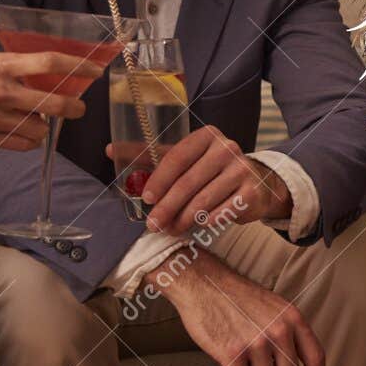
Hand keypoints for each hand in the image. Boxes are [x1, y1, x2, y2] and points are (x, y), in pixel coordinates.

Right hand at [0, 52, 98, 149]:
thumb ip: (11, 68)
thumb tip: (47, 73)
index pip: (49, 62)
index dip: (78, 66)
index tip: (96, 70)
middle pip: (55, 102)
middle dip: (75, 107)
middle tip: (79, 107)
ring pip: (41, 128)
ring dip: (46, 126)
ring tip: (36, 119)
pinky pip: (23, 145)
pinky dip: (31, 140)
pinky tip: (25, 133)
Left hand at [124, 125, 289, 234]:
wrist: (255, 182)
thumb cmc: (211, 170)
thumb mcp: (182, 158)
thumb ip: (149, 155)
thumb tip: (110, 150)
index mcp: (206, 136)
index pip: (177, 157)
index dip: (159, 180)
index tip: (147, 199)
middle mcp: (227, 149)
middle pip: (188, 182)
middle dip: (167, 207)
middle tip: (153, 225)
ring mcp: (242, 170)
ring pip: (204, 201)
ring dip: (183, 219)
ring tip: (171, 229)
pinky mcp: (252, 192)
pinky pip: (222, 212)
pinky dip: (206, 222)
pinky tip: (197, 226)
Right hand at [154, 252, 324, 365]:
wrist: (205, 284)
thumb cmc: (237, 298)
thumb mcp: (275, 308)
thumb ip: (288, 332)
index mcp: (293, 318)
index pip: (315, 356)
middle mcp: (279, 330)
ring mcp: (257, 341)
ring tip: (241, 357)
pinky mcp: (233, 352)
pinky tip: (227, 362)